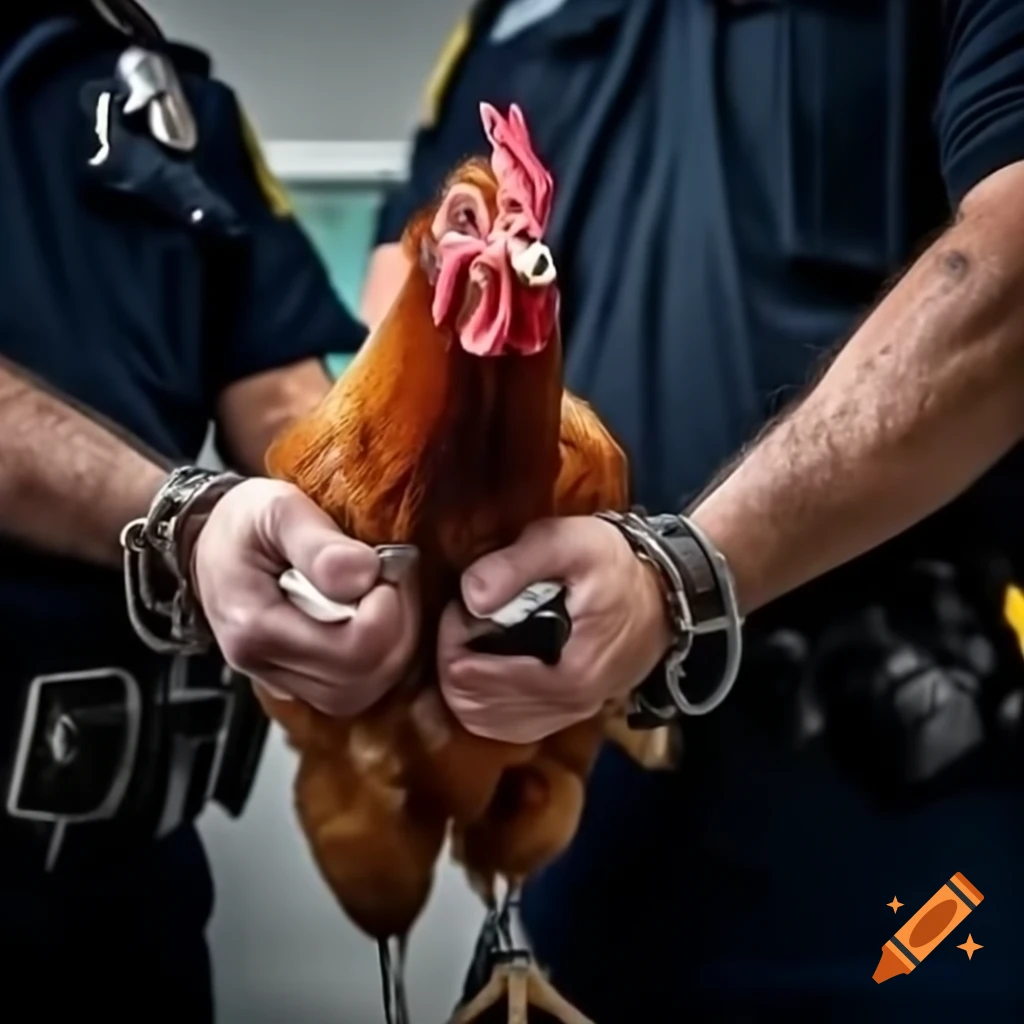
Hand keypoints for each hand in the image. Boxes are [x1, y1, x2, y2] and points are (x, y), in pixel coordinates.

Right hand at [191, 478, 418, 716]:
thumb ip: (316, 541)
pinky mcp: (300, 684)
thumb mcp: (274, 509)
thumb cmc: (244, 523)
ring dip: (393, 644)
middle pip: (365, 677)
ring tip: (382, 596)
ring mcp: (283, 682)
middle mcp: (267, 666)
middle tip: (390, 578)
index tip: (382, 563)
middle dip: (397, 625)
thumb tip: (363, 574)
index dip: (388, 606)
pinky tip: (373, 618)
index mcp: (256, 626)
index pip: (354, 648)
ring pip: (365, 691)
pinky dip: (379, 659)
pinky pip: (355, 691)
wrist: (213, 546)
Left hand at [438, 517, 671, 743]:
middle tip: (461, 620)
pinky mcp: (568, 714)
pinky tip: (480, 670)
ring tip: (470, 639)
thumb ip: (517, 563)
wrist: (667, 593)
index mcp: (568, 675)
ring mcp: (568, 715)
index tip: (461, 603)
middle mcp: (567, 706)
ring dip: (463, 683)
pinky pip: (508, 728)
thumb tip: (469, 595)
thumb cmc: (618, 565)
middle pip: (472, 706)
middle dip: (452, 660)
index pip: (475, 677)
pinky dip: (482, 703)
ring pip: (485, 724)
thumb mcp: (571, 543)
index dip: (452, 637)